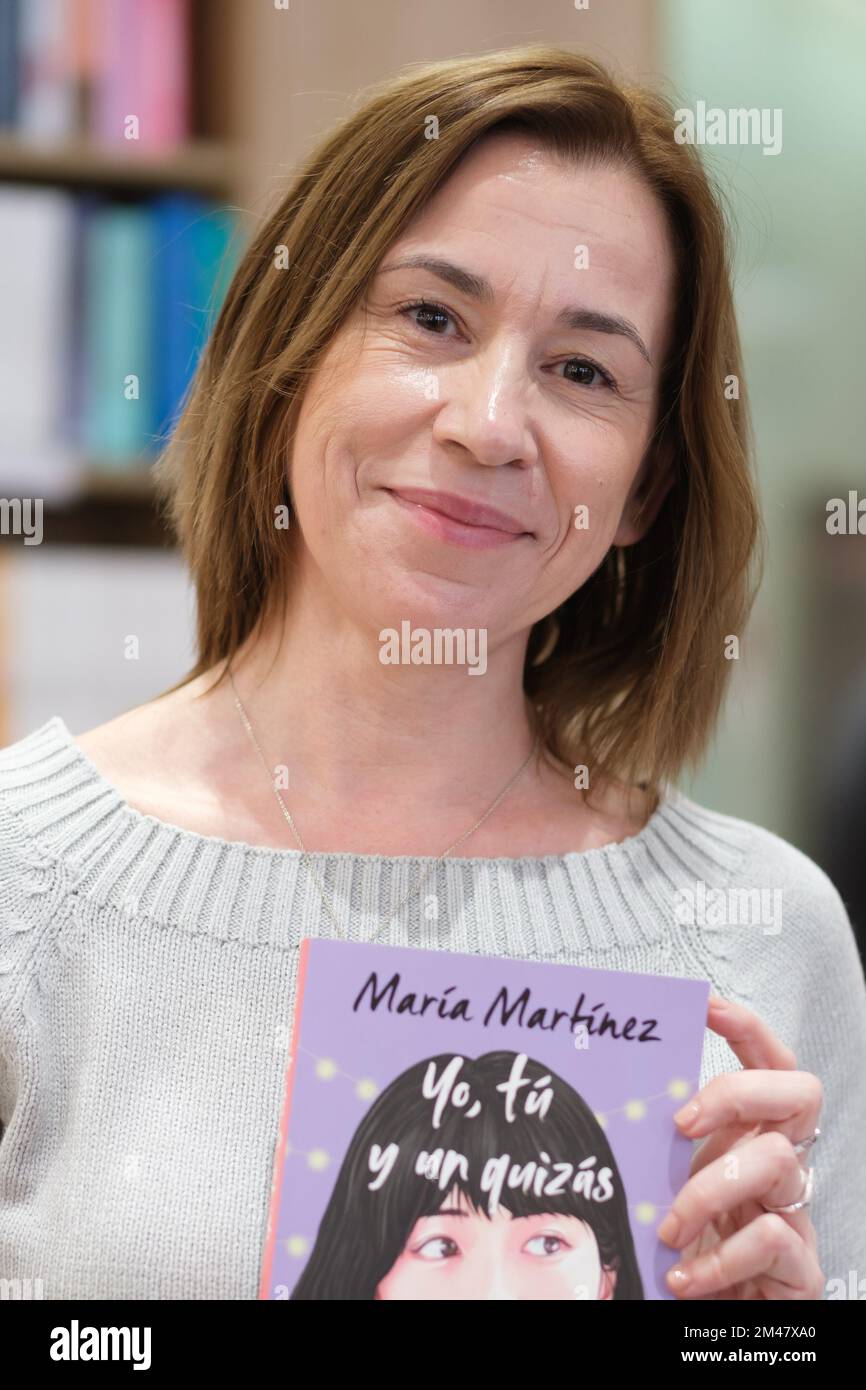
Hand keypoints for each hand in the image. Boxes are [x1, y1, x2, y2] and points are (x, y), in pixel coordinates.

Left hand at [657, 994, 824, 1298]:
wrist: (711, 1322)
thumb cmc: (686, 1250)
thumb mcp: (667, 1186)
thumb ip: (655, 1147)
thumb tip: (598, 1097)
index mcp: (747, 1138)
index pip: (769, 1064)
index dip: (746, 1028)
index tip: (705, 1004)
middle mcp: (778, 1167)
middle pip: (798, 1092)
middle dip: (739, 1092)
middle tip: (683, 1122)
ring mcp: (794, 1214)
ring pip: (776, 1161)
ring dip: (710, 1188)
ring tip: (670, 1228)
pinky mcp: (799, 1268)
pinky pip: (771, 1237)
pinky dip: (720, 1257)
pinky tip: (685, 1276)